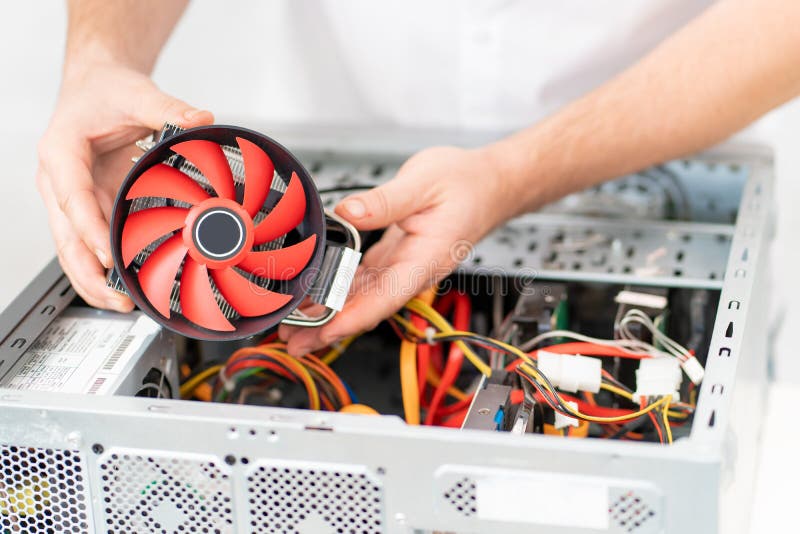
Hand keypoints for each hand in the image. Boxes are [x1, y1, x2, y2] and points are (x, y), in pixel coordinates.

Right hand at [36, 61, 213, 310]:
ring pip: (72, 248)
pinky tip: (121, 288)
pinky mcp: (84, 207)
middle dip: (90, 273)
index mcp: (61, 152)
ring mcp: (68, 197)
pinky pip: (87, 243)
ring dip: (94, 279)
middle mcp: (58, 179)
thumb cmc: (106, 91)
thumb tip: (201, 119)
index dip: (89, 230)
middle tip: (118, 299)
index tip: (109, 255)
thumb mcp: (139, 95)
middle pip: (65, 236)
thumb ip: (170, 110)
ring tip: (122, 304)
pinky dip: (101, 268)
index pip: (71, 198)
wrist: (95, 85)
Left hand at [280, 145, 521, 354]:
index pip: (385, 298)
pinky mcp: (396, 259)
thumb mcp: (424, 181)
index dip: (353, 318)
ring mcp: (404, 268)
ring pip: (363, 299)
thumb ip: (385, 201)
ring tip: (294, 329)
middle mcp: (414, 270)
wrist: (489, 184)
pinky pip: (364, 283)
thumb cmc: (467, 184)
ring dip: (330, 314)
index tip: (324, 332)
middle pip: (368, 308)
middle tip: (292, 341)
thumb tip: (348, 213)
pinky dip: (339, 293)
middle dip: (330, 328)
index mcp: (425, 258)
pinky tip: (316, 300)